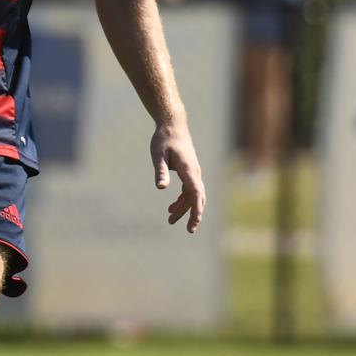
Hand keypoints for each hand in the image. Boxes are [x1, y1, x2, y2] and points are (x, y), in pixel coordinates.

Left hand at [151, 116, 204, 232]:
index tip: (193, 225)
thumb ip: (160, 171)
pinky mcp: (189, 171)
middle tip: (189, 230)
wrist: (172, 125)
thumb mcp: (158, 154)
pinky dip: (182, 200)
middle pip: (198, 198)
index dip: (195, 211)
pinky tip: (171, 207)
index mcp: (189, 170)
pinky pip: (189, 190)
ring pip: (192, 195)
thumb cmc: (164, 139)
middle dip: (194, 214)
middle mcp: (194, 172)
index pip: (195, 194)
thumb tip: (161, 188)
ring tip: (170, 219)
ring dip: (184, 208)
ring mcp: (193, 172)